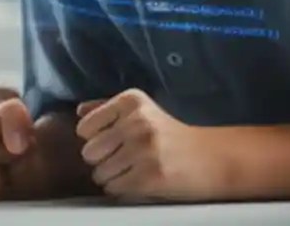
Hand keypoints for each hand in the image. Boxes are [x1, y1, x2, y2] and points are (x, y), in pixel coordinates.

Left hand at [77, 88, 235, 202]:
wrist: (209, 158)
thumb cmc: (169, 135)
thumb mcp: (142, 112)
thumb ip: (108, 109)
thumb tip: (79, 112)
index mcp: (131, 101)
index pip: (85, 127)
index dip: (95, 139)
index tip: (114, 141)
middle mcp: (136, 121)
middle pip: (89, 152)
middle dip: (102, 161)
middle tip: (123, 159)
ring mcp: (143, 149)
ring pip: (99, 173)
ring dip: (111, 177)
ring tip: (132, 170)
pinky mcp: (150, 175)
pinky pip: (113, 188)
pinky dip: (121, 189)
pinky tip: (138, 181)